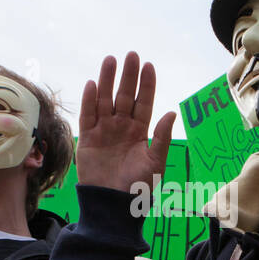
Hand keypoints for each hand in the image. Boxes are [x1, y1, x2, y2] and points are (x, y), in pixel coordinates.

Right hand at [76, 53, 175, 192]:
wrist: (113, 204)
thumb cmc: (138, 187)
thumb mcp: (156, 163)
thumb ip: (162, 137)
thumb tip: (170, 112)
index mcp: (140, 131)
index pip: (144, 103)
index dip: (146, 85)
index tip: (149, 66)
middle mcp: (121, 127)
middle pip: (125, 96)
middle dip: (128, 76)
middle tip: (131, 55)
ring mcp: (104, 131)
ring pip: (106, 100)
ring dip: (108, 81)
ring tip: (111, 60)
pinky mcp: (88, 139)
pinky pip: (88, 116)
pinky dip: (89, 100)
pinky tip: (93, 84)